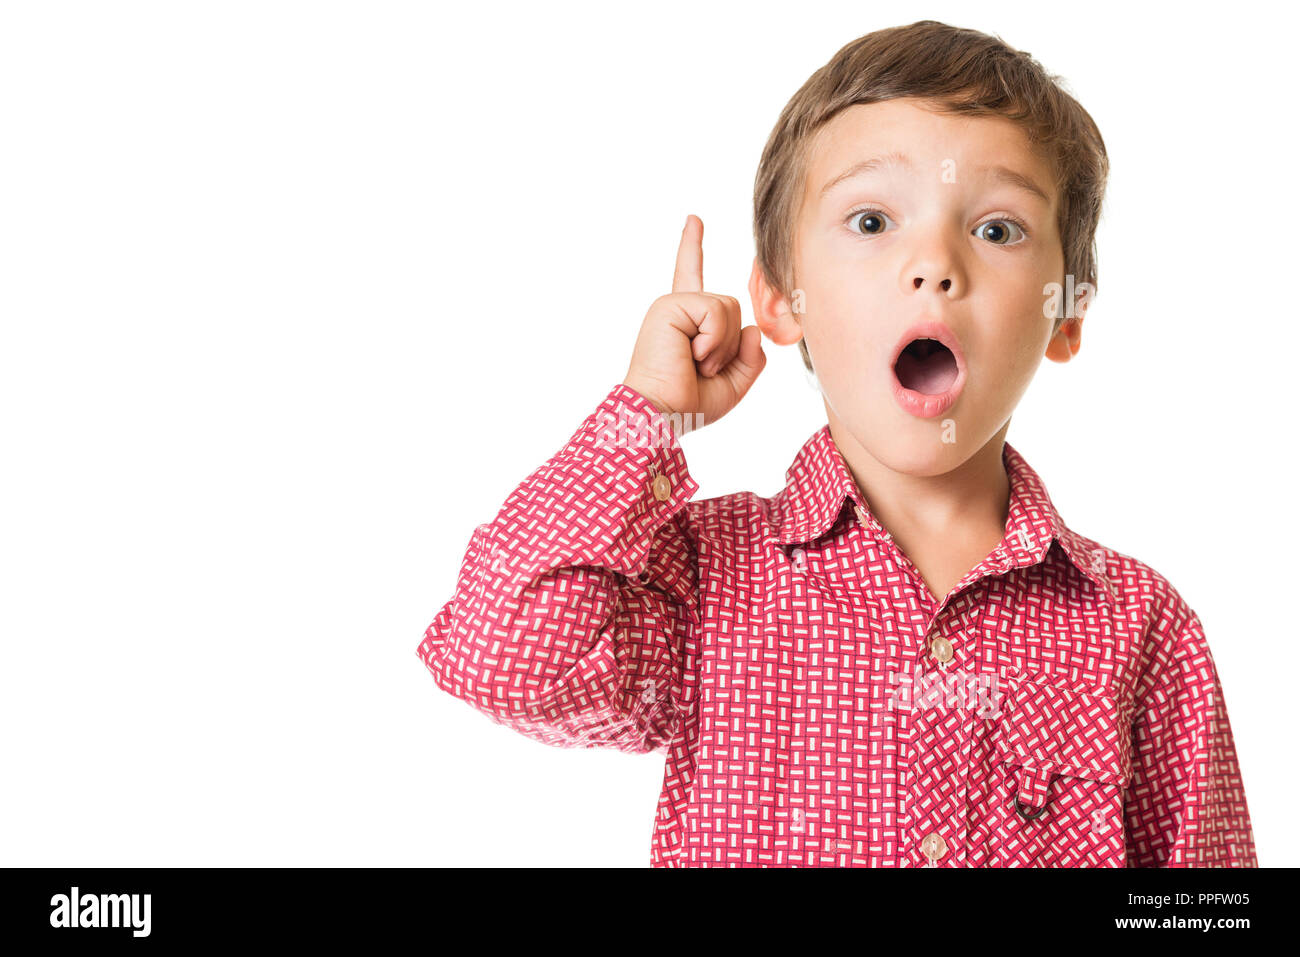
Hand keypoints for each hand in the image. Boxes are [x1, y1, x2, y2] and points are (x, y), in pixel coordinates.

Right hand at [622, 214, 764, 426]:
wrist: (661, 413)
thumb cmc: (688, 404)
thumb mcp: (733, 383)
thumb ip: (751, 357)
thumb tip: (752, 329)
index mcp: (686, 322)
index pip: (692, 278)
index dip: (691, 248)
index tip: (693, 220)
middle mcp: (677, 308)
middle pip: (732, 307)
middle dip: (730, 345)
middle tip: (703, 368)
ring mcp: (672, 304)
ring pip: (728, 308)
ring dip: (721, 344)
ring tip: (696, 362)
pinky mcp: (670, 305)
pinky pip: (715, 312)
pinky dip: (713, 340)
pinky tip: (692, 354)